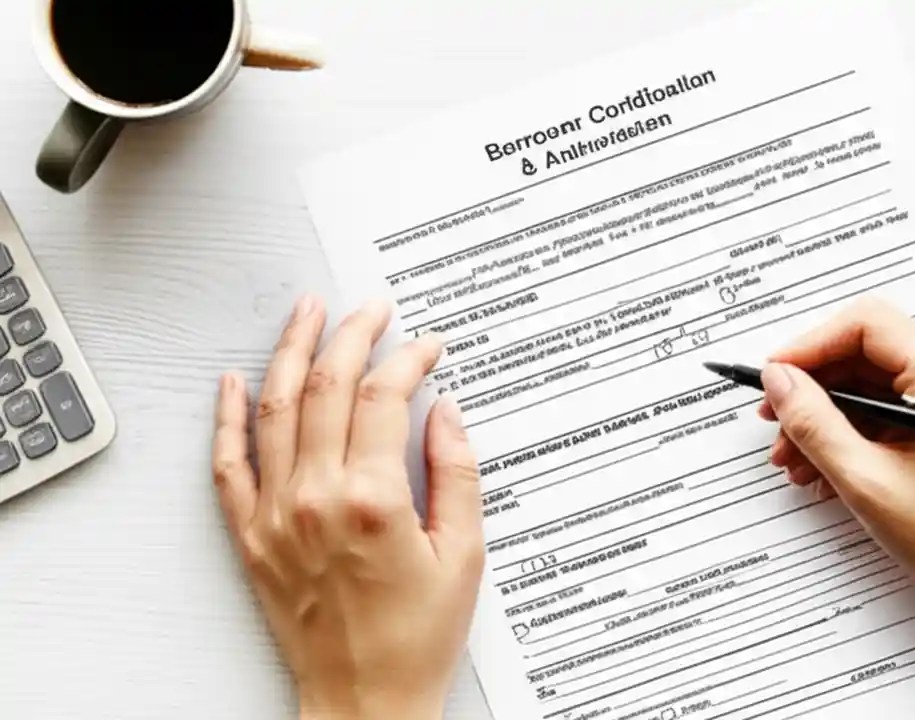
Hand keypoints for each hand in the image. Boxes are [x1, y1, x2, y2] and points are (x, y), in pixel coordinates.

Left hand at [211, 296, 483, 719]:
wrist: (365, 700)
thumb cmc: (417, 638)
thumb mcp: (463, 555)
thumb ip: (457, 474)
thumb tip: (446, 413)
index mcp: (374, 499)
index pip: (385, 397)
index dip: (408, 358)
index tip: (426, 346)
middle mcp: (316, 498)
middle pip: (326, 386)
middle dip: (350, 335)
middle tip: (369, 309)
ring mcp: (277, 515)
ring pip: (275, 409)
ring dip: (290, 351)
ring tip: (305, 314)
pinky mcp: (252, 537)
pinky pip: (228, 465)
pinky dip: (228, 418)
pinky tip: (235, 384)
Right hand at [759, 298, 914, 629]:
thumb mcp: (865, 479)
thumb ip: (813, 422)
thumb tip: (778, 380)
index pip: (865, 325)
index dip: (810, 346)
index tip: (774, 375)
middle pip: (863, 349)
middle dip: (813, 388)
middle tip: (776, 421)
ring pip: (868, 377)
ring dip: (825, 413)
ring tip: (796, 456)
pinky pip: (885, 399)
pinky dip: (850, 426)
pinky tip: (823, 461)